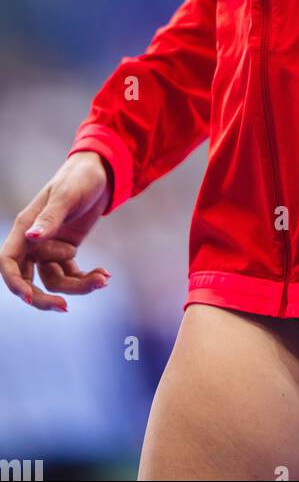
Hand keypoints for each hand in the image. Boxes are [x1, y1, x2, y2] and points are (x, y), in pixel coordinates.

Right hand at [0, 151, 112, 311]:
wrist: (101, 173)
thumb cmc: (79, 178)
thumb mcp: (67, 196)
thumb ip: (49, 218)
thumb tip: (30, 237)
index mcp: (24, 228)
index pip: (8, 262)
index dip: (15, 283)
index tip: (29, 298)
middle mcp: (33, 242)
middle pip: (29, 281)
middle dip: (45, 297)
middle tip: (65, 308)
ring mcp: (50, 249)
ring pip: (55, 281)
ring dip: (77, 286)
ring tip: (103, 279)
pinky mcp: (67, 252)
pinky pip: (72, 275)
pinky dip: (86, 278)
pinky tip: (105, 275)